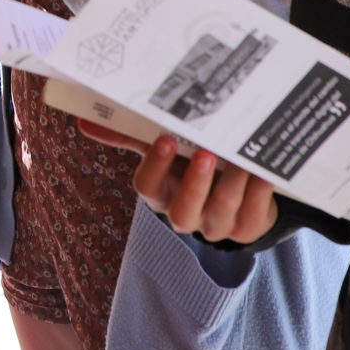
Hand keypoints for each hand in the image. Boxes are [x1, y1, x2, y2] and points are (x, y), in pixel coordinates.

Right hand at [130, 136, 280, 243]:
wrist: (234, 188)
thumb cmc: (190, 163)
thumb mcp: (164, 150)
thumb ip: (131, 136)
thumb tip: (83, 122)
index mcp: (161, 194)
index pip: (147, 187)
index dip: (156, 166)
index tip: (165, 139)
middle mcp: (186, 215)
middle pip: (183, 211)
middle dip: (195, 184)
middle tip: (204, 153)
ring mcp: (217, 225)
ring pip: (223, 210)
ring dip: (232, 183)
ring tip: (241, 157)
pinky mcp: (247, 227)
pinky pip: (254, 212)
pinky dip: (259, 189)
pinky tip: (265, 168)